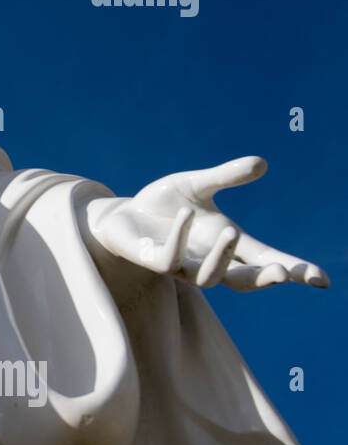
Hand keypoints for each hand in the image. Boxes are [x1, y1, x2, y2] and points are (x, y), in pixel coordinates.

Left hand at [86, 156, 328, 291]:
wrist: (122, 216)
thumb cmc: (164, 204)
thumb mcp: (197, 185)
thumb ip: (226, 176)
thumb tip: (261, 163)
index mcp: (227, 242)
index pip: (267, 260)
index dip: (295, 270)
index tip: (322, 280)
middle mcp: (208, 260)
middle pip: (244, 281)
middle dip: (266, 277)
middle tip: (286, 272)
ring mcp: (181, 266)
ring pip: (209, 279)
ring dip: (222, 258)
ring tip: (231, 232)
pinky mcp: (154, 263)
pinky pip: (170, 259)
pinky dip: (179, 236)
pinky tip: (185, 213)